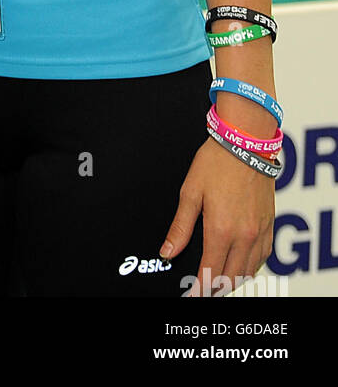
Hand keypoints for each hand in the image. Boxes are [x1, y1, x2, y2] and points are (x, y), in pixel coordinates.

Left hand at [161, 138, 274, 295]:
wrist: (246, 143)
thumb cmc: (216, 162)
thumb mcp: (190, 192)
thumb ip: (180, 226)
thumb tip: (167, 251)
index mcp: (221, 229)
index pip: (210, 272)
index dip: (200, 288)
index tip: (191, 294)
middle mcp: (244, 235)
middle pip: (231, 277)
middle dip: (216, 289)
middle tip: (202, 291)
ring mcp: (260, 231)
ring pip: (248, 271)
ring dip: (233, 280)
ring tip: (218, 283)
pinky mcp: (270, 224)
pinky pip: (263, 257)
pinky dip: (250, 267)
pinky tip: (241, 265)